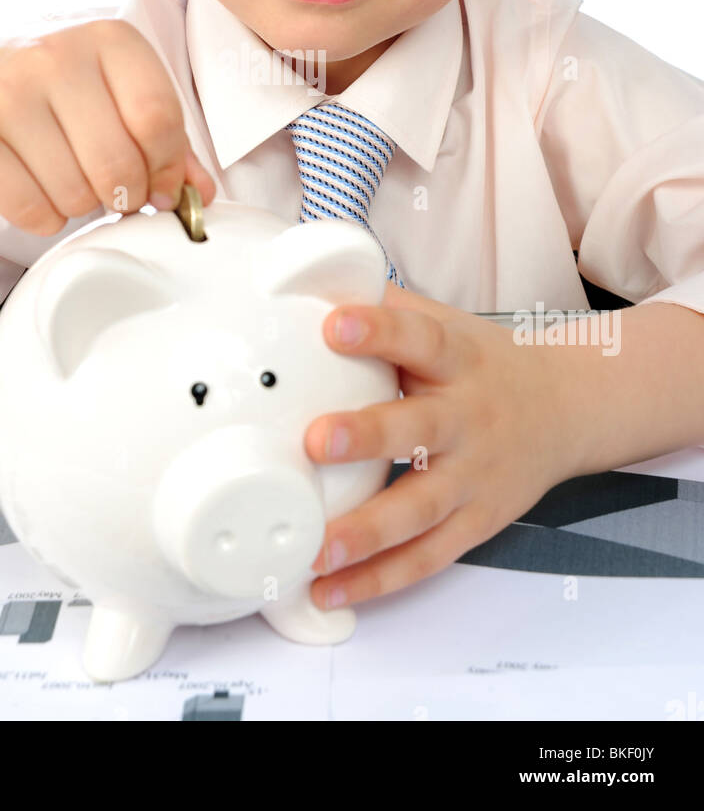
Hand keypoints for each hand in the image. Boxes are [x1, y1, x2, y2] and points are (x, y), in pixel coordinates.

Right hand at [0, 18, 216, 234]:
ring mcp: (5, 93)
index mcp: (107, 38)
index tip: (162, 186)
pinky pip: (32, 211)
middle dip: (126, 195)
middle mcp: (54, 56)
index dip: (167, 167)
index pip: (157, 117)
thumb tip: (200, 193)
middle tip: (117, 192)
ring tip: (70, 180)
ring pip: (75, 193)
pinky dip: (44, 218)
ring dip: (82, 206)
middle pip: (118, 163)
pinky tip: (37, 190)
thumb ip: (165, 141)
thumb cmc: (56, 94)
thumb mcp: (116, 95)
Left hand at [303, 283, 574, 609]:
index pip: (419, 337)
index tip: (333, 326)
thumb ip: (385, 307)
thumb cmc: (481, 363)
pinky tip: (329, 589)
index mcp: (457, 359)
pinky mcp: (476, 524)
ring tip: (314, 546)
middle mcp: (468, 418)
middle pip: (420, 429)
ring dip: (366, 532)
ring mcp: (474, 477)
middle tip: (317, 441)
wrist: (566, 410)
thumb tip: (306, 281)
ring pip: (421, 508)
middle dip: (368, 436)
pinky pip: (426, 558)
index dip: (377, 330)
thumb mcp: (446, 323)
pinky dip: (379, 580)